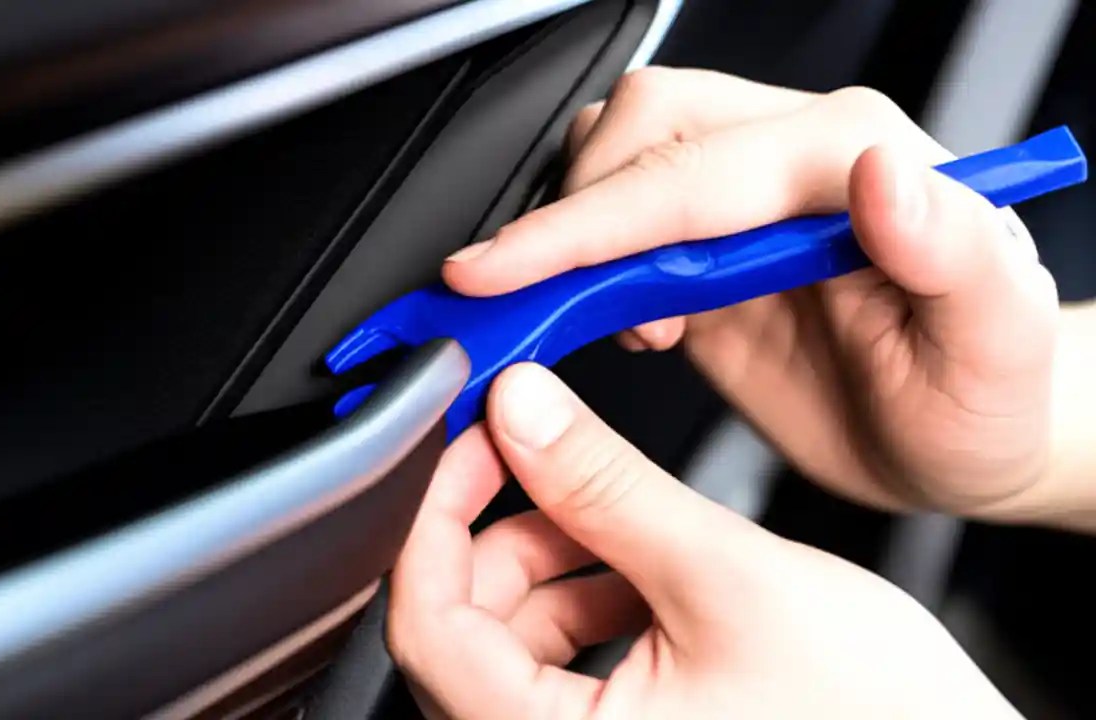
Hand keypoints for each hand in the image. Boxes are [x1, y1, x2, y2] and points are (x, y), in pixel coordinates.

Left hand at [388, 364, 1017, 718]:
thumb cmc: (874, 717)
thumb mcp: (725, 576)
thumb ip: (606, 486)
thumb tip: (523, 410)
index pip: (425, 626)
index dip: (433, 517)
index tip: (471, 442)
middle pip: (460, 625)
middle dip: (503, 529)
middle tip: (548, 454)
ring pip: (506, 636)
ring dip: (550, 559)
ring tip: (623, 520)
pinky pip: (554, 661)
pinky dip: (584, 597)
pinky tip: (642, 568)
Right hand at [442, 69, 1059, 518]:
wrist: (965, 441)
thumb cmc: (987, 398)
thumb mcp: (995, 341)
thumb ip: (951, 248)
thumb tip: (880, 173)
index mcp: (850, 159)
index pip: (689, 175)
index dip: (582, 223)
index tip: (498, 269)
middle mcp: (790, 162)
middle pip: (637, 131)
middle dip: (570, 218)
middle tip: (554, 311)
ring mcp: (742, 205)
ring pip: (617, 159)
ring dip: (576, 237)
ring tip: (619, 327)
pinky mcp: (709, 254)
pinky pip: (618, 227)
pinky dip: (583, 268)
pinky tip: (630, 328)